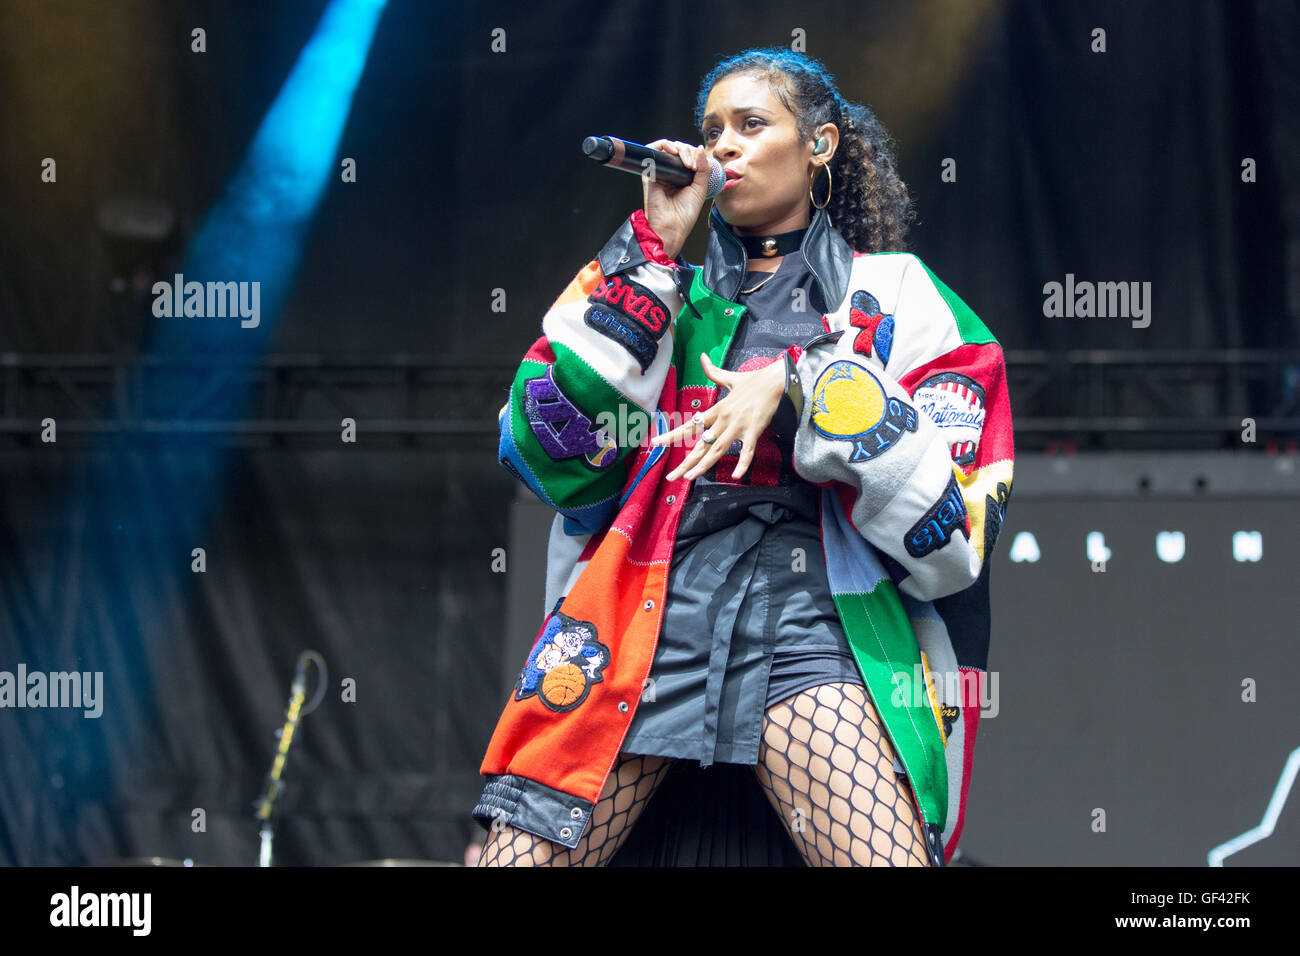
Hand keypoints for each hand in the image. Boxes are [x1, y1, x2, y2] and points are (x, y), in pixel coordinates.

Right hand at [642, 140, 710, 259]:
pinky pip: (654, 150)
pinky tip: (674, 153)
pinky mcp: (650, 172)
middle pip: (680, 149)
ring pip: (669, 148)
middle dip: (689, 152)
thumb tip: (700, 148)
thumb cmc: (685, 214)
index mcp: (683, 177)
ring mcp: (660, 171)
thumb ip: (703, 168)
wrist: (672, 226)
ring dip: (681, 149)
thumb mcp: (701, 188)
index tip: (699, 168)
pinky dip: (665, 145)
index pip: (689, 155)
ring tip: (687, 163)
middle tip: (693, 167)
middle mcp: (671, 173)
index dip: (696, 155)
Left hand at [655, 353, 786, 480]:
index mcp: (716, 410)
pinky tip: (735, 476)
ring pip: (718, 449)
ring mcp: (738, 426)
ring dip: (703, 465)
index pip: (690, 425)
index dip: (672, 435)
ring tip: (690, 478)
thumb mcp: (730, 376)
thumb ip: (713, 371)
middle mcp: (723, 420)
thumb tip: (702, 357)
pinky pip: (747, 451)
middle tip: (671, 477)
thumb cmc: (753, 380)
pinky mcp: (754, 430)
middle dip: (685, 462)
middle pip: (700, 444)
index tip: (656, 443)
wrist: (774, 380)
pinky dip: (742, 464)